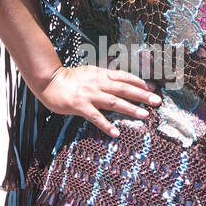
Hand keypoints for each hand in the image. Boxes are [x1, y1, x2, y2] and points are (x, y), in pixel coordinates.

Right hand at [34, 64, 162, 137]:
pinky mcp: (80, 106)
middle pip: (124, 89)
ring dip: (130, 108)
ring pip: (114, 102)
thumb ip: (104, 77)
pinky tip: (116, 133)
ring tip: (144, 115)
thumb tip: (119, 82)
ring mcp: (89, 95)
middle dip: (142, 95)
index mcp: (101, 74)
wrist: (49, 81)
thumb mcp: (89, 73)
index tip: (153, 88)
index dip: (140, 82)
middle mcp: (98, 83)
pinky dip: (106, 125)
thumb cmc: (69, 79)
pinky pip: (96, 117)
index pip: (124, 77)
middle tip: (157, 102)